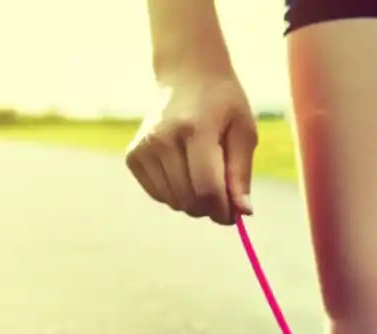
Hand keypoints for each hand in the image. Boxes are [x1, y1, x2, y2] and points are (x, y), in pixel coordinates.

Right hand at [125, 72, 257, 225]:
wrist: (186, 75)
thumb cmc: (222, 104)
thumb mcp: (243, 132)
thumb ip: (241, 174)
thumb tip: (242, 212)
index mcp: (195, 129)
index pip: (207, 189)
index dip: (223, 210)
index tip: (234, 215)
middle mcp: (163, 139)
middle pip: (190, 200)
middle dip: (211, 207)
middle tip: (224, 194)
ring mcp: (144, 148)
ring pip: (174, 202)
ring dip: (194, 201)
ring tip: (204, 174)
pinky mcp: (133, 156)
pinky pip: (159, 195)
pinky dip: (176, 193)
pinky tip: (184, 170)